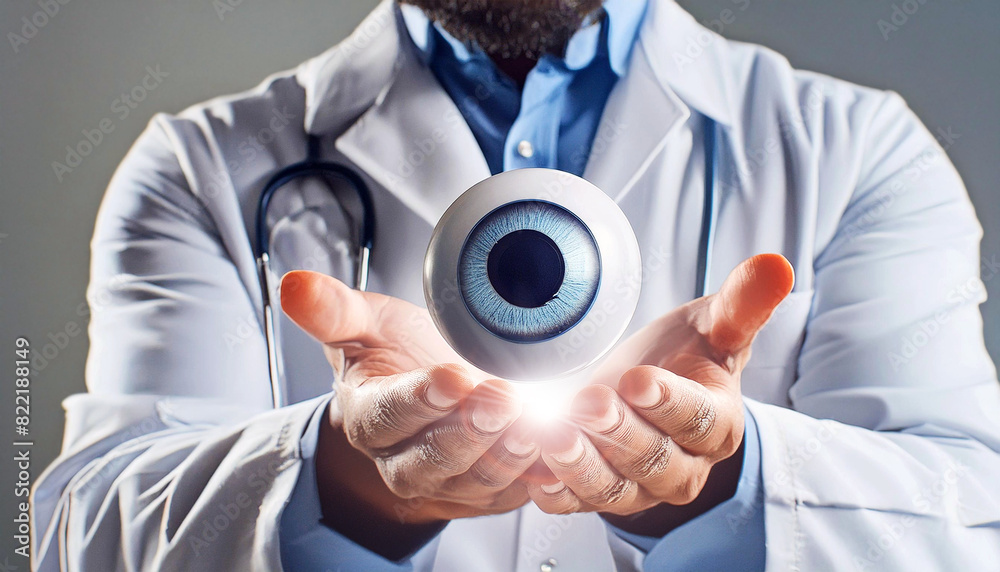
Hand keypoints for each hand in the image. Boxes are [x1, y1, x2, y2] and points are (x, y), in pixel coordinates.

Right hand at [280, 271, 538, 557]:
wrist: (424, 407)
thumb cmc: (396, 359)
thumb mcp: (365, 327)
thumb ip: (335, 309)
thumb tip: (296, 283)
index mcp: (370, 418)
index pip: (388, 415)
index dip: (420, 398)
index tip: (452, 375)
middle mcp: (404, 460)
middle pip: (434, 456)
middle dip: (470, 428)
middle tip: (503, 397)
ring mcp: (450, 483)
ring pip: (477, 478)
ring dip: (507, 453)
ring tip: (535, 421)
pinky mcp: (489, 494)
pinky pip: (516, 490)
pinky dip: (539, 470)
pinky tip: (560, 445)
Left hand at [525, 254, 793, 531]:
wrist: (643, 393)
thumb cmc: (682, 358)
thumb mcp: (711, 326)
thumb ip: (740, 303)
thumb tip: (775, 265)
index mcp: (717, 424)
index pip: (698, 419)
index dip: (667, 402)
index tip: (637, 379)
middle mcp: (683, 466)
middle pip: (653, 458)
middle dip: (619, 431)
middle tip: (588, 402)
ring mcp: (640, 489)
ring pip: (614, 488)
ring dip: (582, 466)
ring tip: (553, 437)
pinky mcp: (599, 499)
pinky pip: (577, 504)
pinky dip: (555, 491)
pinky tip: (534, 473)